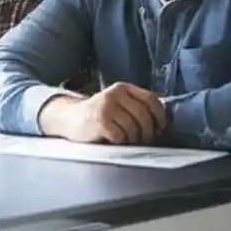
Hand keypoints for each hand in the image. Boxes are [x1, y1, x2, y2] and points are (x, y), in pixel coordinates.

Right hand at [38, 83, 166, 144]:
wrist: (69, 118)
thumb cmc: (99, 115)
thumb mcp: (117, 104)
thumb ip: (135, 106)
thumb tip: (161, 123)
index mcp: (123, 88)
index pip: (151, 99)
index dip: (160, 116)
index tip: (160, 128)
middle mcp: (115, 94)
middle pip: (144, 116)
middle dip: (148, 132)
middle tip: (144, 140)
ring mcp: (106, 107)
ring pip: (133, 128)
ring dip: (133, 139)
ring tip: (127, 140)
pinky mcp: (100, 121)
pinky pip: (121, 136)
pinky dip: (120, 142)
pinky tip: (114, 140)